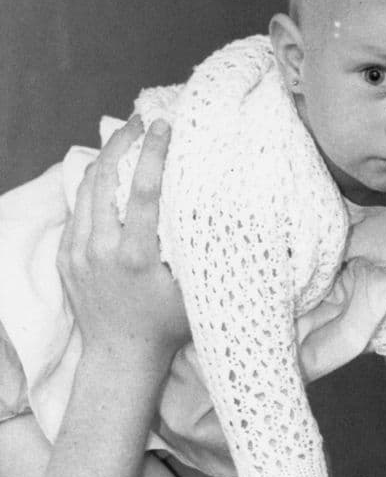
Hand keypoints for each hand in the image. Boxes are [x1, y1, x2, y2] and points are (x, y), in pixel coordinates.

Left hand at [57, 116, 188, 376]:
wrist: (121, 355)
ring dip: (105, 159)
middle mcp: (102, 249)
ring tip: (123, 138)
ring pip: (86, 190)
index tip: (162, 126)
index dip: (153, 153)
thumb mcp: (196, 289)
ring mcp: (78, 252)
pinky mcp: (66, 257)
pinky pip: (77, 210)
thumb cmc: (168, 324)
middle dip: (122, 143)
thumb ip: (204, 252)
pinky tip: (107, 174)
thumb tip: (227, 212)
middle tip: (138, 121)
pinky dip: (92, 186)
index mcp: (136, 255)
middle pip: (106, 179)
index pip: (141, 190)